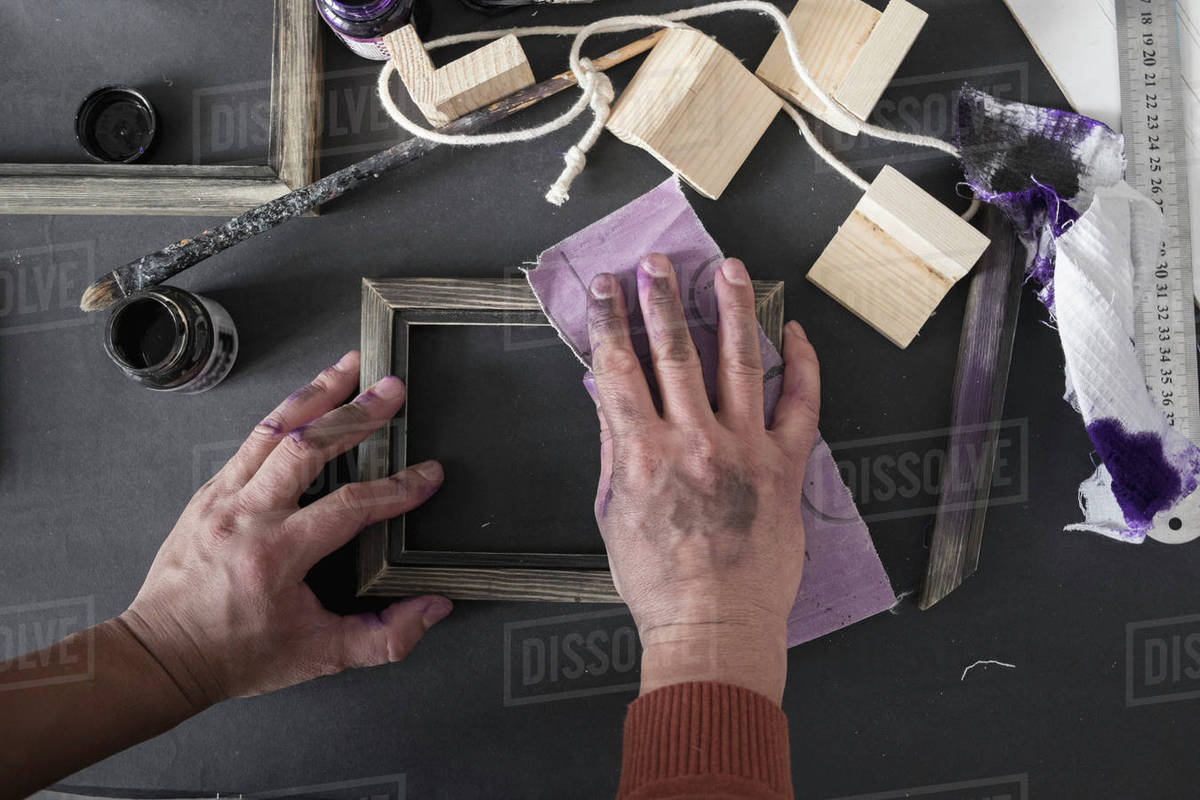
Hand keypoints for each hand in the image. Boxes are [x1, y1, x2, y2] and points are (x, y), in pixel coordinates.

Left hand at [119, 351, 450, 708]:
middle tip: (392, 388)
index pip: (348, 505)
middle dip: (356, 413)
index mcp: (276, 555)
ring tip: (349, 365)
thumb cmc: (237, 655)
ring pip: (272, 429)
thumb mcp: (320, 656)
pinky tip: (307, 402)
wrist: (162, 654)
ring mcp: (222, 498)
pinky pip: (250, 442)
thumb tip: (435, 607)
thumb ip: (385, 636)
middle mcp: (247, 516)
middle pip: (307, 446)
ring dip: (316, 394)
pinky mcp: (209, 493)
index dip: (396, 489)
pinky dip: (283, 416)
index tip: (428, 476)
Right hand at [586, 254, 819, 702]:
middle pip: (676, 353)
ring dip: (732, 309)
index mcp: (645, 454)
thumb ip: (613, 446)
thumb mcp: (614, 513)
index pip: (620, 368)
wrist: (715, 626)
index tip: (607, 288)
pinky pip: (801, 404)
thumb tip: (606, 392)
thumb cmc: (659, 582)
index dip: (610, 320)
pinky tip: (795, 332)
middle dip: (662, 300)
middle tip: (657, 263)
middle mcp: (695, 443)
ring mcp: (746, 451)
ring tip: (728, 269)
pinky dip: (802, 364)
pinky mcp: (786, 466)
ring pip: (740, 362)